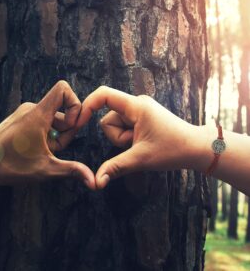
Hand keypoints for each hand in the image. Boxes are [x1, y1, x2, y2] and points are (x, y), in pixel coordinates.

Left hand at [0, 81, 95, 188]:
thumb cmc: (8, 165)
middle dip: (65, 133)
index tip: (72, 125)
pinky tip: (35, 150)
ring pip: (52, 120)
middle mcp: (32, 109)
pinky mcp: (21, 119)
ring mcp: (25, 114)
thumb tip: (93, 181)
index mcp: (38, 114)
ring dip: (55, 137)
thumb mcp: (45, 169)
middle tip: (53, 150)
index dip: (75, 105)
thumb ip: (72, 170)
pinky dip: (45, 135)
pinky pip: (42, 122)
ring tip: (42, 152)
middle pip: (62, 112)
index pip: (63, 89)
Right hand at [76, 86, 198, 188]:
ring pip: (115, 125)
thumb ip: (115, 167)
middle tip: (136, 144)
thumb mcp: (141, 159)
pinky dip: (128, 138)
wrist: (197, 148)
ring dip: (123, 139)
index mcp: (136, 106)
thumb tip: (96, 182)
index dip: (87, 105)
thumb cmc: (173, 149)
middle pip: (108, 119)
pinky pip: (124, 127)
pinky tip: (143, 143)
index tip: (79, 122)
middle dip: (117, 136)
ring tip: (142, 144)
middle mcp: (136, 104)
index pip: (104, 95)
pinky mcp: (142, 117)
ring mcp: (139, 110)